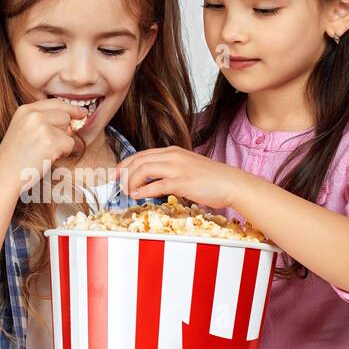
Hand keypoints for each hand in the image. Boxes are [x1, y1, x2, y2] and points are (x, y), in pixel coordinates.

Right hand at [0, 99, 82, 196]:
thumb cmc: (14, 159)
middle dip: (64, 130)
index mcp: (24, 110)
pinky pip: (70, 144)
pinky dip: (64, 153)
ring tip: (45, 152)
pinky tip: (48, 158)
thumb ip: (42, 122)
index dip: (70, 109)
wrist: (4, 176)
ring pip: (68, 130)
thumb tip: (71, 123)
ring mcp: (42, 127)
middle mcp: (33, 114)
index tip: (81, 112)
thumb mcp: (23, 130)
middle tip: (49, 145)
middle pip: (64, 115)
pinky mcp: (51, 141)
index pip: (55, 103)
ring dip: (63, 143)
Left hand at [113, 146, 246, 209]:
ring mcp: (177, 168)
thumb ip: (169, 171)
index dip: (125, 164)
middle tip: (119, 186)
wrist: (231, 183)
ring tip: (128, 192)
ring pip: (143, 169)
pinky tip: (138, 196)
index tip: (117, 175)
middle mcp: (172, 156)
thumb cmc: (211, 179)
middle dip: (124, 173)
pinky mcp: (182, 182)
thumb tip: (152, 181)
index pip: (141, 154)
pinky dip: (143, 191)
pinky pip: (156, 185)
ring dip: (131, 182)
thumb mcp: (186, 168)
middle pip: (138, 160)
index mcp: (172, 151)